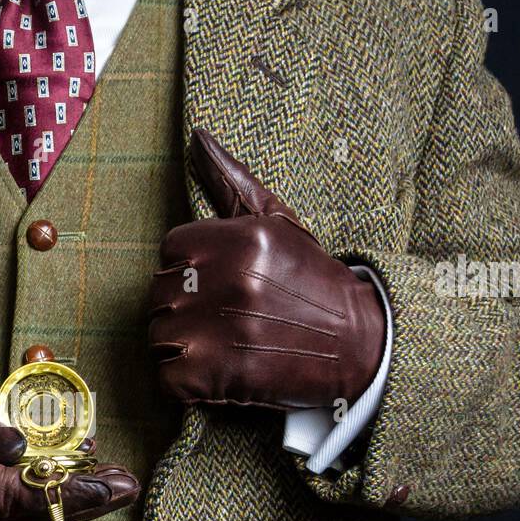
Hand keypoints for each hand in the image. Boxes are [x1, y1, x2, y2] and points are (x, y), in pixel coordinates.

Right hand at [0, 370, 139, 520]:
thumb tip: (18, 446)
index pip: (10, 496)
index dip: (67, 495)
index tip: (114, 486)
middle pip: (20, 517)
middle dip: (78, 500)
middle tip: (127, 482)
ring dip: (55, 504)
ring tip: (103, 479)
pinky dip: (28, 513)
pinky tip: (57, 495)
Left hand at [151, 129, 384, 409]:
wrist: (360, 343)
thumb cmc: (312, 281)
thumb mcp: (279, 223)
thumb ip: (231, 180)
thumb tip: (197, 136)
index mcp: (239, 240)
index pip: (171, 250)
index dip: (189, 271)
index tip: (217, 286)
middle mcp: (228, 280)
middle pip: (160, 294)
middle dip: (183, 309)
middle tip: (220, 321)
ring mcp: (222, 329)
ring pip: (158, 336)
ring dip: (180, 347)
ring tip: (218, 348)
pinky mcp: (220, 375)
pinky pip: (167, 378)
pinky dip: (183, 384)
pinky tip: (214, 376)